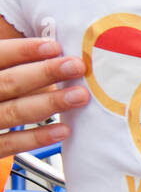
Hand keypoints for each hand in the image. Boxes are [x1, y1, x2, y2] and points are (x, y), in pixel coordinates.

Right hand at [0, 37, 88, 156]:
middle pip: (9, 83)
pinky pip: (10, 143)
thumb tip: (53, 66)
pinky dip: (37, 137)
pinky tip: (62, 130)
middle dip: (45, 73)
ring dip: (50, 103)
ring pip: (14, 111)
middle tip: (76, 66)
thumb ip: (14, 73)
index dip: (23, 51)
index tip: (54, 47)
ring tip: (79, 96)